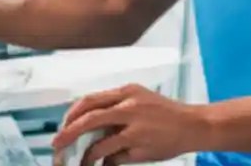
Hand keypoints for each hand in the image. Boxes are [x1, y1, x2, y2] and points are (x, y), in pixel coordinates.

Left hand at [52, 84, 210, 164]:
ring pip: (98, 144)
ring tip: (80, 163)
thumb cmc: (166, 113)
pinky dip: (106, 162)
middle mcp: (129, 108)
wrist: (193, 125)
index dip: (72, 114)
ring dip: (85, 156)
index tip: (63, 126)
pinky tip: (104, 164)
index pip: (90, 101)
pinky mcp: (141, 148)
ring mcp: (135, 129)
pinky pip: (114, 158)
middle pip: (88, 119)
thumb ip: (116, 106)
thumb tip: (88, 122)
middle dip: (68, 134)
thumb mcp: (140, 98)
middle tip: (57, 146)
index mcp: (127, 92)